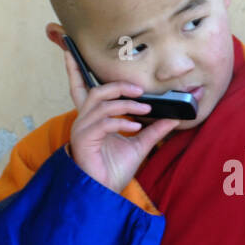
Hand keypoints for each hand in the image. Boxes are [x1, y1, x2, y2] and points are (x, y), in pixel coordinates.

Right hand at [59, 35, 179, 193]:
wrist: (104, 193)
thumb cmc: (113, 170)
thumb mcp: (139, 145)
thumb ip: (153, 130)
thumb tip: (173, 118)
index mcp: (93, 118)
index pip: (81, 88)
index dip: (75, 69)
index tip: (71, 51)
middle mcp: (84, 120)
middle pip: (96, 91)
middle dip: (118, 85)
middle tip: (140, 90)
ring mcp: (82, 130)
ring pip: (101, 103)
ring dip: (125, 104)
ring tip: (145, 109)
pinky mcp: (83, 140)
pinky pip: (103, 123)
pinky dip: (121, 122)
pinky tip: (135, 128)